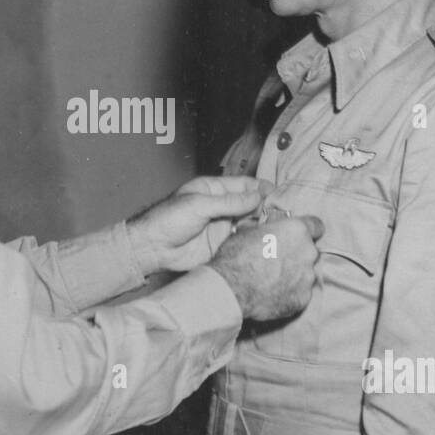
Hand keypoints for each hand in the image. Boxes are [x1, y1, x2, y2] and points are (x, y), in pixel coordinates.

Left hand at [126, 176, 270, 274]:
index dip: (261, 188)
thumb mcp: (199, 205)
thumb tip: (257, 196)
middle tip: (282, 214)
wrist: (153, 248)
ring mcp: (222, 226)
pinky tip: (264, 243)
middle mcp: (221, 207)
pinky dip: (253, 242)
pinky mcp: (222, 245)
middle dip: (266, 208)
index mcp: (213, 190)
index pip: (243, 185)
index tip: (277, 194)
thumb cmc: (168, 219)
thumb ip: (229, 202)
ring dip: (262, 225)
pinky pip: (242, 242)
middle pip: (250, 204)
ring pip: (249, 224)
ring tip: (277, 228)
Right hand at [208, 214, 322, 321]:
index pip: (316, 226)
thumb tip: (265, 228)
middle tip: (276, 260)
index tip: (298, 236)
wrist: (230, 290)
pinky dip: (289, 293)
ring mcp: (307, 278)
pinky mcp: (302, 299)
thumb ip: (265, 228)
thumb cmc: (235, 257)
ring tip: (271, 280)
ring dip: (294, 275)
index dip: (308, 230)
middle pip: (310, 251)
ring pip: (306, 274)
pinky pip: (299, 294)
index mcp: (297, 230)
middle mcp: (308, 253)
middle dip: (297, 254)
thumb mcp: (246, 230)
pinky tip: (271, 293)